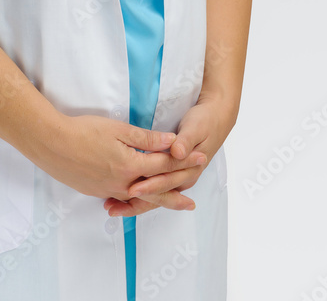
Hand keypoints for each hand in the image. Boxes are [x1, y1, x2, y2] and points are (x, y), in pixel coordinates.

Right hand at [33, 113, 206, 208]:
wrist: (51, 143)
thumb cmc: (83, 131)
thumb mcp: (118, 129)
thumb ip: (146, 138)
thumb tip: (170, 141)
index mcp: (130, 165)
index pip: (164, 163)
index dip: (183, 159)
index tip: (200, 157)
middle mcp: (122, 183)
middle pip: (157, 189)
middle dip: (177, 190)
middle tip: (194, 201)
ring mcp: (109, 190)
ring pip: (140, 198)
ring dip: (159, 200)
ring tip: (175, 205)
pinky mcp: (97, 191)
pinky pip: (122, 199)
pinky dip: (136, 201)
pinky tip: (139, 201)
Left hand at [104, 95, 235, 216]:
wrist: (215, 119)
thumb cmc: (204, 123)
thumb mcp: (195, 128)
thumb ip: (185, 141)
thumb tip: (176, 152)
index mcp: (189, 169)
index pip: (166, 182)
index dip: (149, 187)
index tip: (131, 190)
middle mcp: (182, 178)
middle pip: (157, 195)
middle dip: (135, 203)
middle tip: (113, 207)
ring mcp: (175, 177)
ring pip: (153, 196)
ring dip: (133, 203)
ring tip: (111, 208)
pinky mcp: (169, 172)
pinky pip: (153, 188)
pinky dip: (138, 195)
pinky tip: (121, 198)